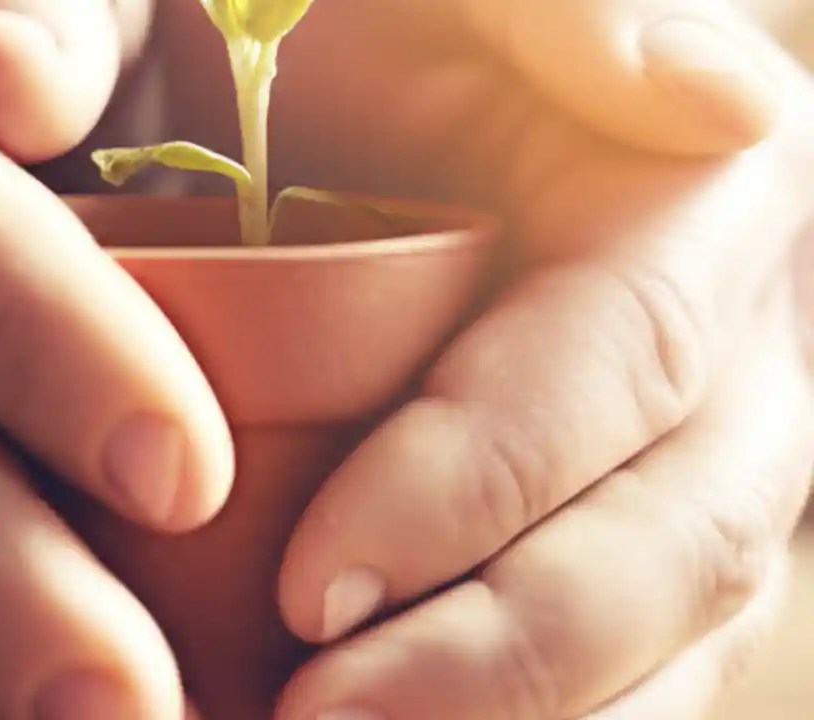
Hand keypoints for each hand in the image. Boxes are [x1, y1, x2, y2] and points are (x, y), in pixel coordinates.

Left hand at [157, 0, 813, 716]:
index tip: (319, 585)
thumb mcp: (469, 0)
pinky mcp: (652, 555)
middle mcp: (743, 365)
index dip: (476, 484)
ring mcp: (711, 475)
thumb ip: (573, 8)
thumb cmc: (404, 42)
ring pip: (665, 646)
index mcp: (708, 212)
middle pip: (666, 546)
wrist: (396, 114)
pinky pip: (629, 684)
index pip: (615, 369)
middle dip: (496, 660)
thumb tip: (727, 98)